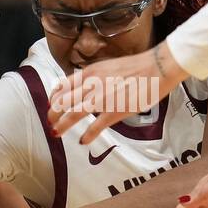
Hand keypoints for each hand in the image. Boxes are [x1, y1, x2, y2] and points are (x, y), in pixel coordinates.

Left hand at [47, 43, 186, 144]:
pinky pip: (96, 126)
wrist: (157, 68)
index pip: (63, 86)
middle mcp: (92, 85)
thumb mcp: (108, 66)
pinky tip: (83, 141)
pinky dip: (87, 135)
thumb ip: (94, 77)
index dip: (54, 97)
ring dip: (62, 125)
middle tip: (50, 121)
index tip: (51, 104)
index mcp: (90, 72)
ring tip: (56, 132)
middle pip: (63, 101)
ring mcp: (102, 99)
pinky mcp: (115, 111)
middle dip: (53, 113)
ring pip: (73, 114)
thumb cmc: (136, 67)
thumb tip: (85, 87)